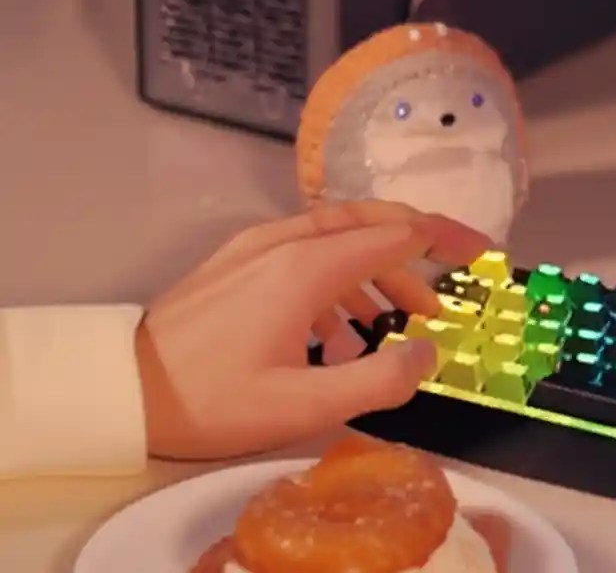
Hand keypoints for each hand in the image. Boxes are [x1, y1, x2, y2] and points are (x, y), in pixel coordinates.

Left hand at [135, 201, 490, 459]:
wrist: (121, 388)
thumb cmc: (213, 400)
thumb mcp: (303, 406)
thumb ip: (379, 381)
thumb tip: (429, 352)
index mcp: (307, 268)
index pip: (396, 234)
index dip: (446, 239)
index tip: (483, 252)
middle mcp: (287, 241)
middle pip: (370, 220)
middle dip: (420, 241)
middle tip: (458, 267)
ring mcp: (258, 247)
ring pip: (339, 236)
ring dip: (381, 269)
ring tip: (404, 319)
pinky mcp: (239, 262)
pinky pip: (307, 252)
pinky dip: (342, 278)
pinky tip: (343, 333)